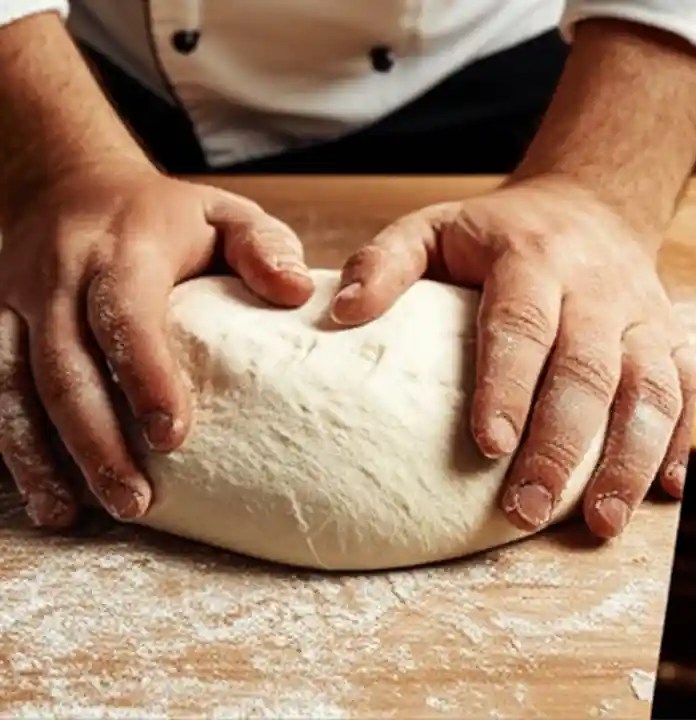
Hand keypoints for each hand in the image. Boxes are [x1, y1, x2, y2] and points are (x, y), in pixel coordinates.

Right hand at [0, 161, 313, 526]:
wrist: (66, 182)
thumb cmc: (164, 217)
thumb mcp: (225, 214)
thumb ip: (264, 248)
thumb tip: (296, 294)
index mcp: (121, 251)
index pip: (125, 316)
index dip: (145, 376)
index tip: (173, 436)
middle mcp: (57, 277)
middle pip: (63, 366)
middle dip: (94, 440)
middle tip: (133, 502)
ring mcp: (14, 303)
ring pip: (12, 385)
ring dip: (40, 455)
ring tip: (71, 514)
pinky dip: (12, 446)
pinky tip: (43, 496)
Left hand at [330, 175, 695, 538]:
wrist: (593, 206)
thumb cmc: (500, 234)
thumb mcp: (435, 226)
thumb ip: (387, 262)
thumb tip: (339, 314)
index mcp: (533, 259)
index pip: (524, 324)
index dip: (510, 383)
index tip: (490, 444)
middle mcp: (597, 290)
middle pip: (590, 369)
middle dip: (562, 444)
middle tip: (528, 509)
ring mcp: (643, 318)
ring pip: (652, 388)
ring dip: (631, 458)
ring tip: (601, 521)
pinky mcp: (673, 341)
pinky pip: (691, 392)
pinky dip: (686, 442)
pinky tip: (669, 494)